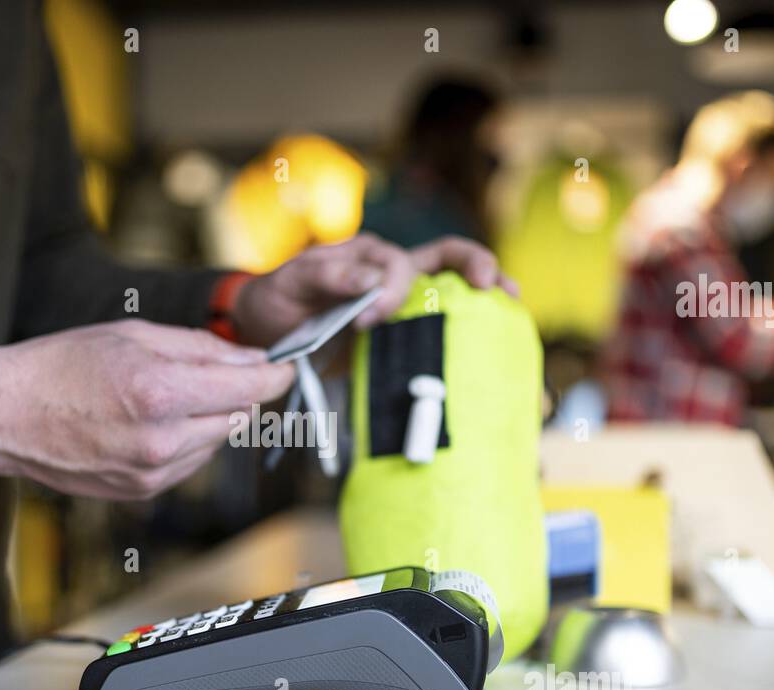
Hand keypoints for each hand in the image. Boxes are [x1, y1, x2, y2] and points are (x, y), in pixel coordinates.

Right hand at [0, 320, 294, 499]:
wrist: (6, 416)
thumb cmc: (61, 365)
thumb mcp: (133, 334)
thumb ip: (200, 347)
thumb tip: (253, 356)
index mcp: (159, 391)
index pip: (247, 386)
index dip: (273, 374)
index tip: (284, 365)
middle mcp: (161, 439)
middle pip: (238, 415)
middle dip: (236, 391)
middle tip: (212, 371)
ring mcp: (152, 471)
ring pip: (218, 441)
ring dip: (211, 417)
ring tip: (167, 395)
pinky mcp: (143, 490)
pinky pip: (191, 462)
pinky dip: (188, 440)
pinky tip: (154, 422)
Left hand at [229, 232, 518, 346]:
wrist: (261, 331)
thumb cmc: (278, 298)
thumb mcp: (295, 281)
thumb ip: (332, 274)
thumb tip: (374, 279)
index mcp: (372, 258)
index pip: (406, 263)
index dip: (396, 290)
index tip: (369, 319)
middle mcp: (394, 276)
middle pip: (449, 263)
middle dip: (478, 268)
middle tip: (496, 287)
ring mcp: (401, 307)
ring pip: (454, 294)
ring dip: (487, 297)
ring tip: (512, 306)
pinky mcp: (398, 338)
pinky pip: (438, 331)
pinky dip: (468, 336)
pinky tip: (489, 348)